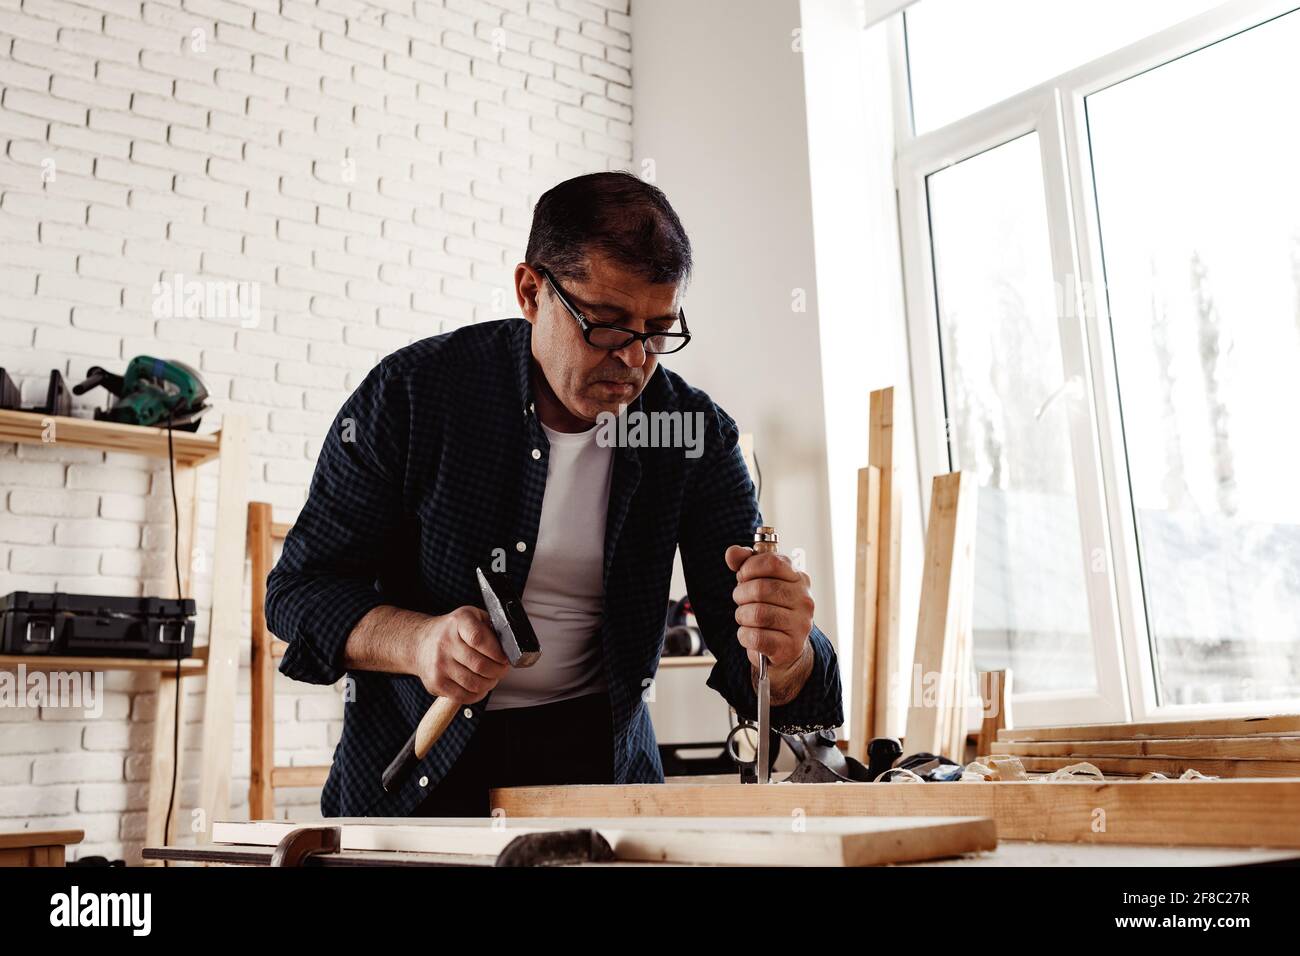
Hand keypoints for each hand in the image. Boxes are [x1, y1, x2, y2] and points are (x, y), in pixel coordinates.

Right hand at [413, 606, 509, 702]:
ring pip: (474, 683)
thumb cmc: (452, 631)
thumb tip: (508, 647)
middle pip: (480, 665)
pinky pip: (464, 696)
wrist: (421, 643)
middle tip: (502, 669)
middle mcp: (445, 642)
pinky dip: (478, 694)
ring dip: (490, 684)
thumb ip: (491, 627)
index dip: (496, 652)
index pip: (478, 638)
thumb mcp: (472, 617)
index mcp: (458, 622)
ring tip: (491, 677)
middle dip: (499, 671)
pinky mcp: (436, 683)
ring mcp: (439, 664)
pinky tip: (480, 686)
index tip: (504, 657)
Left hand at [725, 545, 814, 672]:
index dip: (749, 568)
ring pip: (758, 614)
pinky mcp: (791, 646)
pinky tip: (748, 634)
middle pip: (761, 588)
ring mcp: (800, 624)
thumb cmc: (770, 609)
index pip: (772, 562)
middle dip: (741, 594)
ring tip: (744, 618)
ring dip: (742, 616)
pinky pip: (757, 637)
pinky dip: (744, 636)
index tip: (743, 577)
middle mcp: (804, 600)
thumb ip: (745, 563)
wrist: (786, 648)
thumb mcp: (758, 582)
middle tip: (740, 601)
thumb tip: (733, 552)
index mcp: (798, 579)